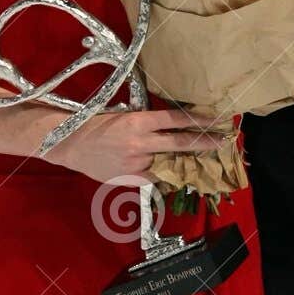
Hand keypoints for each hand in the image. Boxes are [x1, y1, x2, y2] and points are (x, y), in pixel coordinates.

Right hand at [45, 107, 233, 184]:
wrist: (69, 144)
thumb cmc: (95, 124)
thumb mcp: (123, 115)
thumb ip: (146, 123)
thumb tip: (170, 127)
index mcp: (139, 121)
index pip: (176, 120)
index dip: (198, 120)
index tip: (215, 120)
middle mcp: (141, 142)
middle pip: (181, 143)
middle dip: (205, 142)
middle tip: (224, 141)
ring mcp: (136, 163)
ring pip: (169, 163)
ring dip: (186, 161)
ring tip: (203, 160)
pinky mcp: (130, 179)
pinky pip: (154, 178)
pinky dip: (163, 174)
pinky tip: (173, 173)